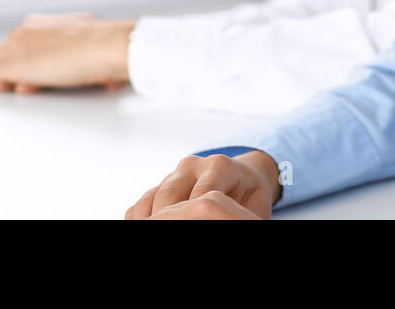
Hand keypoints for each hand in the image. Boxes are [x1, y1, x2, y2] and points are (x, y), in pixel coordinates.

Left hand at [0, 12, 135, 92]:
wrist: (109, 44)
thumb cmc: (112, 46)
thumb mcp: (98, 52)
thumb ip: (95, 61)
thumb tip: (104, 80)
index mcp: (47, 24)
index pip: (21, 40)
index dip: (19, 58)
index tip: (31, 72)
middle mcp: (27, 30)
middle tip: (10, 85)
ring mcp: (17, 47)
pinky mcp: (11, 66)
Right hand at [125, 152, 281, 219]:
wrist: (244, 178)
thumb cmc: (250, 198)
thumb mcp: (255, 207)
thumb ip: (242, 217)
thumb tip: (232, 220)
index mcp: (221, 166)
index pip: (201, 194)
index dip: (193, 215)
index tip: (192, 226)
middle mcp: (195, 164)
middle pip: (170, 193)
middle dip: (167, 217)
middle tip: (165, 230)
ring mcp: (176, 173)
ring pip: (153, 197)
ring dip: (151, 217)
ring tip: (154, 228)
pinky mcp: (162, 183)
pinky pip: (143, 201)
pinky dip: (140, 216)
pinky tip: (145, 224)